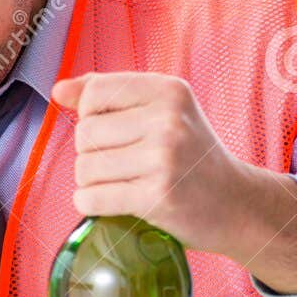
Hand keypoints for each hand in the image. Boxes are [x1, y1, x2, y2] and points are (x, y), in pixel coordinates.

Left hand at [51, 72, 296, 291]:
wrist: (237, 205)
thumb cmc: (192, 158)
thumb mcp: (164, 112)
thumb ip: (111, 96)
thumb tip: (59, 91)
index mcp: (168, 90)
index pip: (94, 93)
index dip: (91, 118)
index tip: (115, 134)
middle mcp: (168, 119)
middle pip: (85, 134)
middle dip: (92, 155)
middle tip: (124, 167)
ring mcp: (164, 158)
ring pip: (84, 168)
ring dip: (92, 183)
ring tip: (122, 185)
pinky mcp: (157, 197)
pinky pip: (93, 198)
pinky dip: (92, 204)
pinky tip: (113, 203)